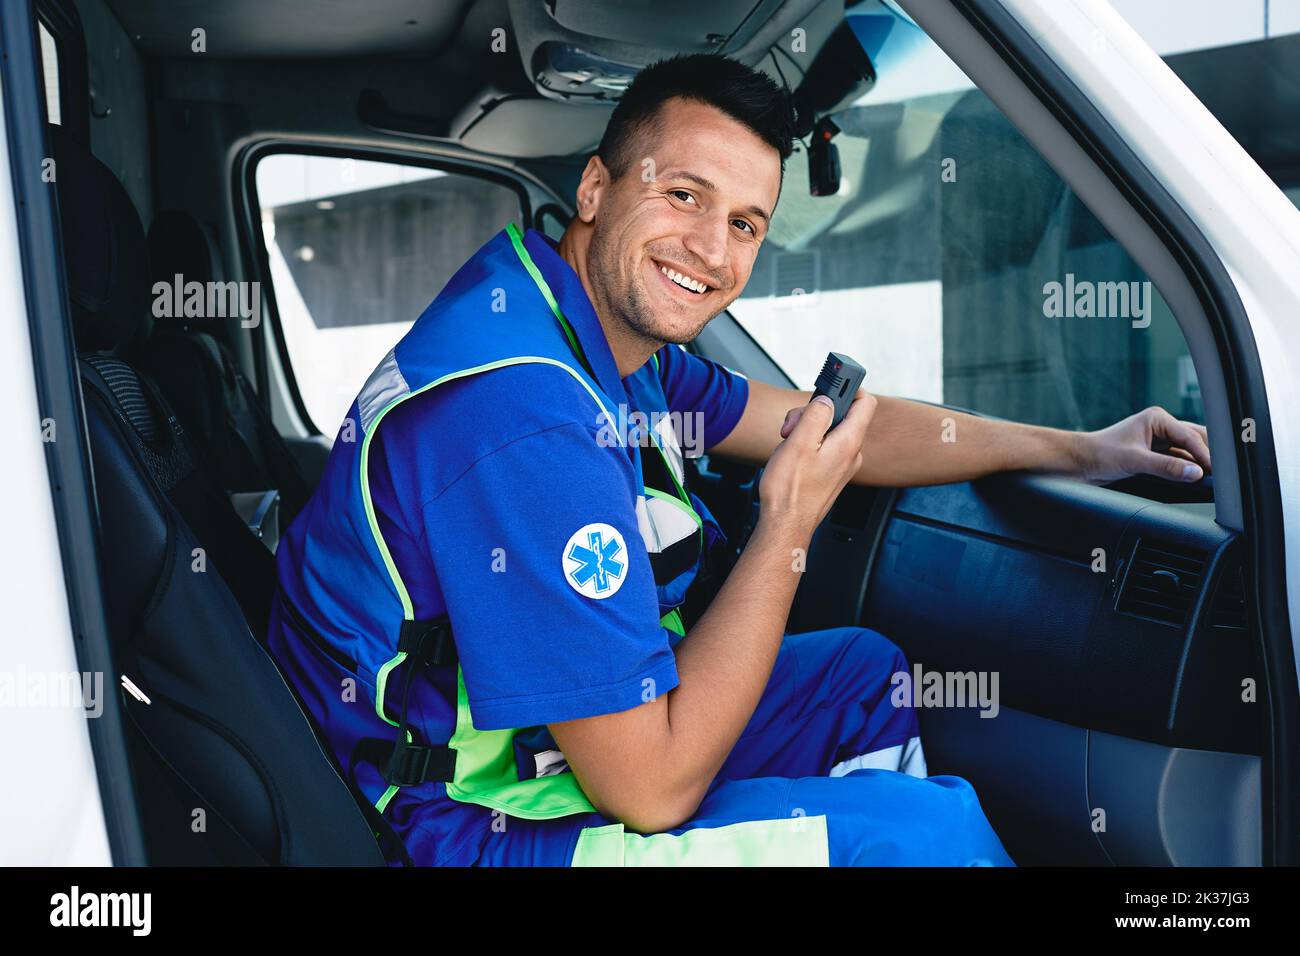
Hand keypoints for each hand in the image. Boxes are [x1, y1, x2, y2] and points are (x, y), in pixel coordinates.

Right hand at [758, 391, 876, 536]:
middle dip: (814, 413)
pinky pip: (823, 448)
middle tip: (793, 425)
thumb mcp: (799, 442)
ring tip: (789, 444)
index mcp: (848, 442)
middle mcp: (851, 454)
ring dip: (807, 430)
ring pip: (828, 432)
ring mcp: (842, 465)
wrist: (785, 524)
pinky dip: (807, 445)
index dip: (849, 388)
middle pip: (840, 416)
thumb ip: (816, 415)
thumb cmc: (790, 491)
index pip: (864, 402)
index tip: (831, 385)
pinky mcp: (831, 474)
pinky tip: (792, 456)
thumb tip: (826, 400)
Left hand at [1075, 406, 1210, 484]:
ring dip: (1200, 464)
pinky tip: (1199, 480)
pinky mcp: (1156, 455)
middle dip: (1209, 455)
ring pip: (1190, 452)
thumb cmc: (1100, 454)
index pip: (1189, 436)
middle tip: (1226, 473)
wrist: (1079, 462)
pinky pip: (1179, 462)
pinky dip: (1189, 470)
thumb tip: (1195, 473)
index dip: (1205, 454)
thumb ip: (1166, 468)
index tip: (1217, 470)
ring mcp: (1160, 441)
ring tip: (1217, 478)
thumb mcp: (1134, 461)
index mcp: (1157, 418)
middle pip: (1195, 440)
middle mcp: (1162, 427)